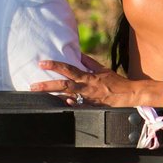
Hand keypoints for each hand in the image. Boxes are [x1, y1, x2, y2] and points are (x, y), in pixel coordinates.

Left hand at [31, 59, 145, 107]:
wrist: (129, 95)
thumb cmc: (116, 82)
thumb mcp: (102, 70)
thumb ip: (89, 63)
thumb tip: (79, 54)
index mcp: (88, 76)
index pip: (68, 68)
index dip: (54, 65)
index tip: (42, 63)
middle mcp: (86, 87)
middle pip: (63, 85)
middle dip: (47, 86)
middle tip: (32, 86)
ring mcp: (88, 99)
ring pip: (68, 97)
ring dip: (53, 97)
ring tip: (39, 97)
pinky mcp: (92, 108)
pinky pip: (78, 108)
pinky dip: (70, 106)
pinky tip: (63, 104)